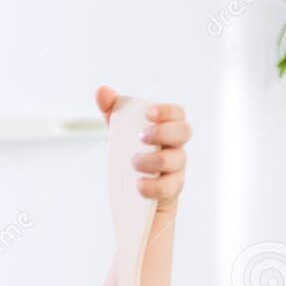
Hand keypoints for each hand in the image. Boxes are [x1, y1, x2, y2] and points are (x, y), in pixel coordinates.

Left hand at [96, 85, 190, 216]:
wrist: (132, 195)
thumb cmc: (132, 157)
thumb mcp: (119, 134)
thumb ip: (111, 112)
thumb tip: (102, 90)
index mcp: (166, 129)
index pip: (177, 114)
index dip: (167, 111)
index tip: (149, 113)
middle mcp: (176, 146)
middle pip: (183, 132)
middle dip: (163, 132)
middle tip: (141, 137)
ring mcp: (176, 169)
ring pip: (177, 160)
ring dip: (154, 160)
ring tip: (133, 163)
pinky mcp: (171, 190)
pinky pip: (169, 187)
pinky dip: (153, 186)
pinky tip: (138, 185)